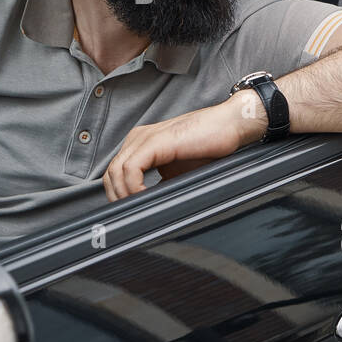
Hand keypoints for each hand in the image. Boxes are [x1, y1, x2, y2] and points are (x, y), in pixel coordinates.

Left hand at [102, 97, 268, 201]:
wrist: (230, 126)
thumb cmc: (209, 147)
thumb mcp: (178, 173)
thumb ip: (160, 186)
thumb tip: (150, 208)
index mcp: (141, 144)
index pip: (115, 173)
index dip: (119, 196)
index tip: (131, 213)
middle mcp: (138, 138)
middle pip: (110, 174)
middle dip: (118, 198)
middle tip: (133, 215)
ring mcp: (145, 138)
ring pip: (116, 172)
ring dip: (125, 195)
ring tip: (141, 208)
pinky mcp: (156, 141)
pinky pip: (131, 168)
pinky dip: (134, 187)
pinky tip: (146, 196)